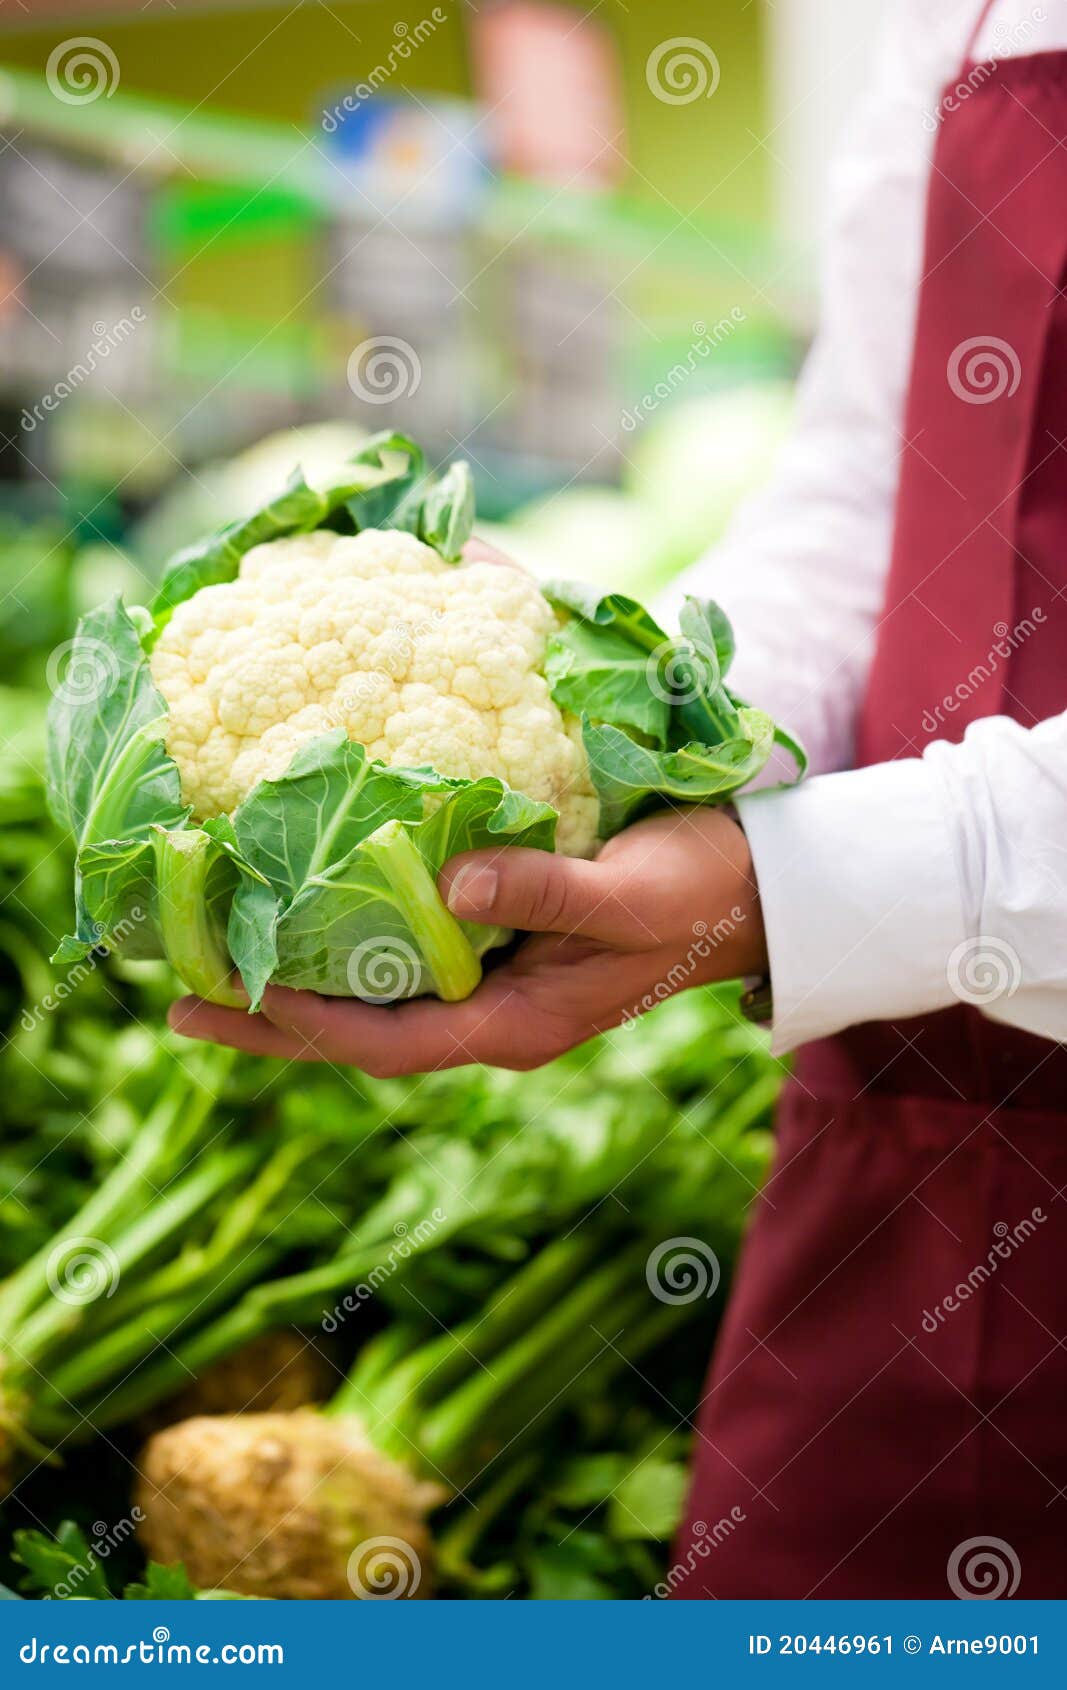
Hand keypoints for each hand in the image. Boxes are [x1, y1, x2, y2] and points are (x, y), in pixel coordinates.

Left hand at [169, 808, 765, 1074]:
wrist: (748, 886)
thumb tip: (450, 882)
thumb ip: (546, 891)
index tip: (229, 995)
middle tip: (182, 1002)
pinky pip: (403, 955)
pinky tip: (310, 905)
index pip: (386, 1043)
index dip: (305, 1027)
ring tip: (219, 956)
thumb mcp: (630, 895)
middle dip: (273, 1024)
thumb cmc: (696, 891)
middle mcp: (491, 1013)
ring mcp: (491, 984)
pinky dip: (347, 938)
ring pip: (374, 995)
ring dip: (299, 981)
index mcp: (516, 1023)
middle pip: (360, 1031)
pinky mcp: (497, 943)